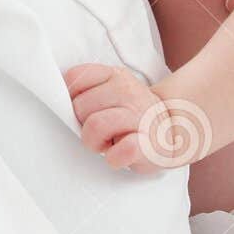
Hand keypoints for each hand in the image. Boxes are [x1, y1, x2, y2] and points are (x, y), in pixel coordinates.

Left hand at [64, 64, 198, 174]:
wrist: (175, 131)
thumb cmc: (134, 114)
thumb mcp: (115, 90)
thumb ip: (90, 88)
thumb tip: (57, 99)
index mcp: (115, 75)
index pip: (75, 78)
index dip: (70, 98)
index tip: (83, 111)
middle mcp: (128, 91)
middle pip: (80, 107)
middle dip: (82, 125)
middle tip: (99, 132)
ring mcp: (139, 116)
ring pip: (95, 126)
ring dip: (94, 143)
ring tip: (106, 144)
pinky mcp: (149, 144)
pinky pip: (122, 150)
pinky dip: (115, 158)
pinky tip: (119, 156)